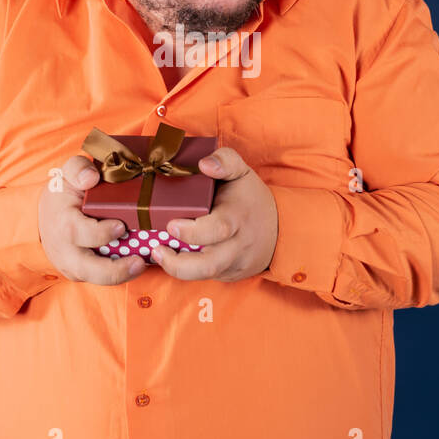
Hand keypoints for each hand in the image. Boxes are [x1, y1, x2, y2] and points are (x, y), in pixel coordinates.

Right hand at [37, 155, 147, 283]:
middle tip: (139, 261)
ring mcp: (71, 264)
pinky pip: (98, 279)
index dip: (101, 233)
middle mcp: (65, 249)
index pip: (78, 232)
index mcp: (62, 223)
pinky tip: (135, 266)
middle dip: (114, 269)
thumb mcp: (67, 174)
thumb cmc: (63, 194)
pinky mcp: (80, 273)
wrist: (45, 216)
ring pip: (95, 278)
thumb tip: (91, 177)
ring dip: (121, 275)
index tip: (121, 227)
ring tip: (141, 265)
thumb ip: (77, 169)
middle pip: (88, 268)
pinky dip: (117, 275)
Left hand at [150, 146, 277, 282]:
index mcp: (238, 216)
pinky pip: (207, 278)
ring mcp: (234, 262)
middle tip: (158, 247)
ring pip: (206, 276)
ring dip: (178, 270)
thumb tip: (204, 164)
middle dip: (180, 262)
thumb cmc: (251, 198)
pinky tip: (173, 258)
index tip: (171, 224)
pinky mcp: (230, 274)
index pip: (219, 228)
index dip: (193, 231)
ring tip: (158, 254)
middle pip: (210, 263)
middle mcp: (237, 243)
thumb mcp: (242, 172)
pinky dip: (188, 271)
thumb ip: (225, 161)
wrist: (281, 229)